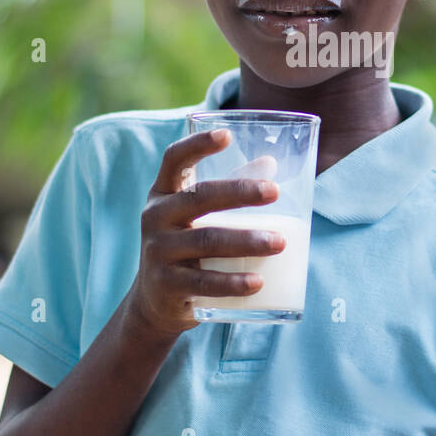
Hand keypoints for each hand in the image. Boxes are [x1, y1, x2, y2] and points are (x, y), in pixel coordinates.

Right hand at [121, 128, 284, 340]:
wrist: (156, 301)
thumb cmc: (187, 244)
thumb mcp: (200, 215)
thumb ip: (230, 189)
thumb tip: (270, 163)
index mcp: (164, 193)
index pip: (174, 160)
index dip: (197, 145)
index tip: (226, 135)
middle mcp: (155, 217)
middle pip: (199, 198)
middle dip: (239, 192)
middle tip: (275, 192)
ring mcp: (157, 252)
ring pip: (206, 240)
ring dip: (246, 241)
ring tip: (280, 242)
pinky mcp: (166, 286)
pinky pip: (203, 282)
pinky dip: (233, 283)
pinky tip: (258, 282)